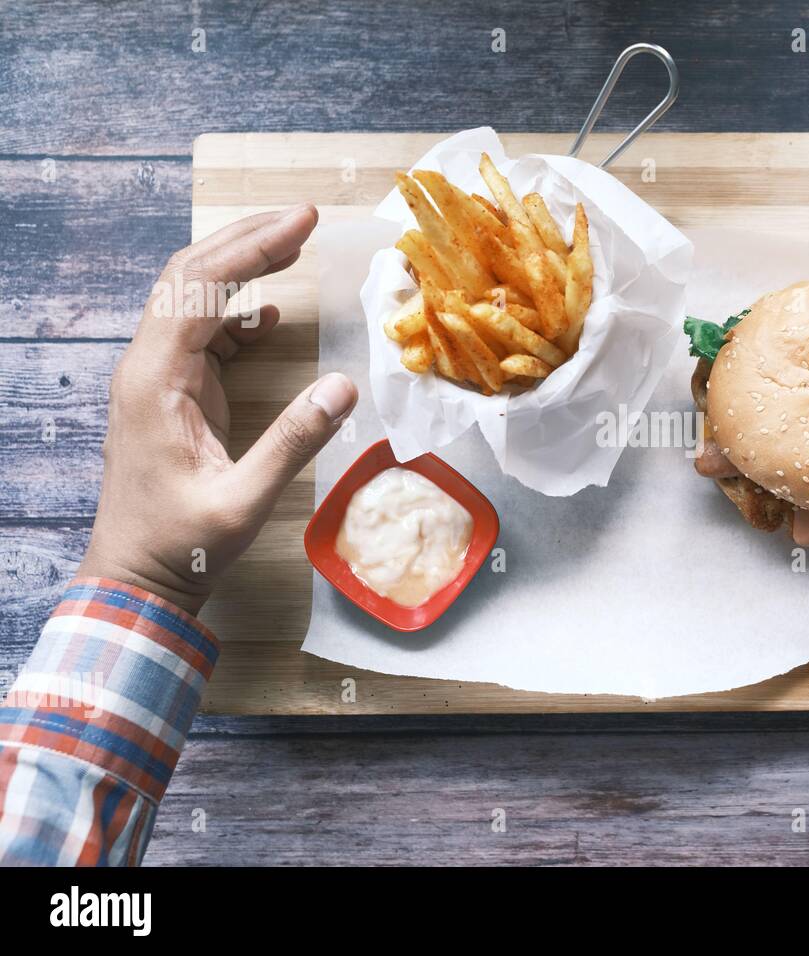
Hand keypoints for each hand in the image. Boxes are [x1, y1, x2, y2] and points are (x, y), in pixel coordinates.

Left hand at [78, 205, 357, 615]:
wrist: (136, 578)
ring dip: (242, 268)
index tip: (303, 223)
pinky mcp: (171, 393)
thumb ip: (294, 442)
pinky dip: (237, 312)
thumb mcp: (244, 500)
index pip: (201, 288)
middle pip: (191, 277)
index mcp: (155, 380)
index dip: (253, 248)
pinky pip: (202, 333)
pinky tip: (270, 313)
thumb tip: (344, 385)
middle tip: (306, 218)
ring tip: (294, 246)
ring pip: (195, 298)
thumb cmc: (183, 543)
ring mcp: (156, 377)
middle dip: (248, 240)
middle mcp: (148, 365)